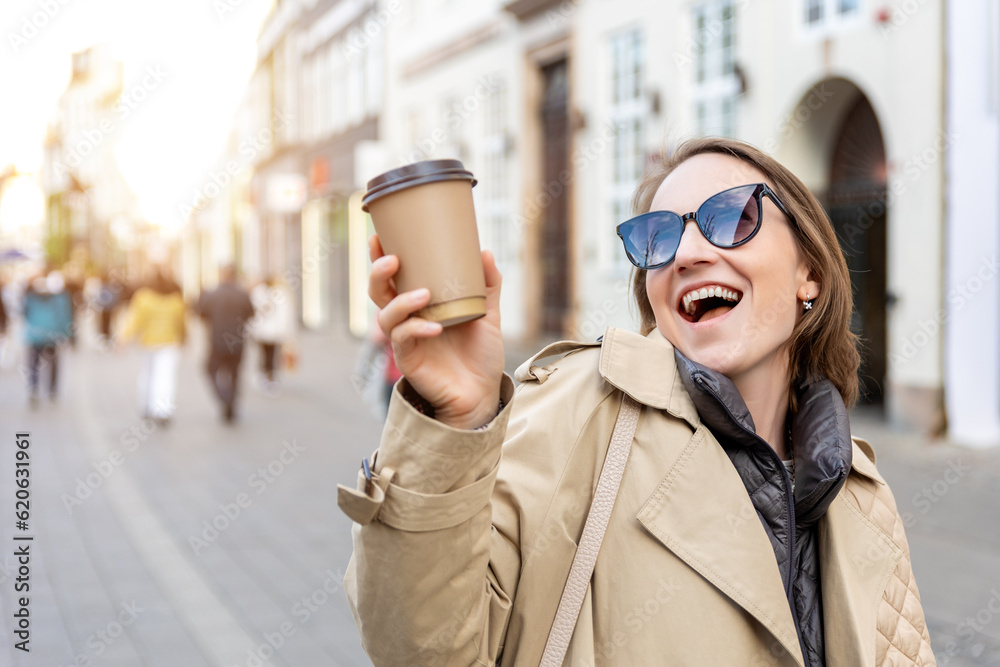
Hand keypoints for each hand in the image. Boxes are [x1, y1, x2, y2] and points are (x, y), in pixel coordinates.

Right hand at [368, 235, 504, 429]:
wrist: (483, 393)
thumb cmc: (479, 355)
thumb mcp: (488, 314)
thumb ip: (487, 285)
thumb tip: (485, 252)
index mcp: (419, 305)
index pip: (393, 277)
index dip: (380, 257)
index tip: (381, 236)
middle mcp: (407, 320)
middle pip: (377, 293)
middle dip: (378, 273)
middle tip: (393, 258)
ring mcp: (405, 341)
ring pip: (386, 316)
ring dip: (401, 301)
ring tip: (424, 294)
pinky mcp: (409, 360)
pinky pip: (404, 341)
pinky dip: (417, 330)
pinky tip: (434, 327)